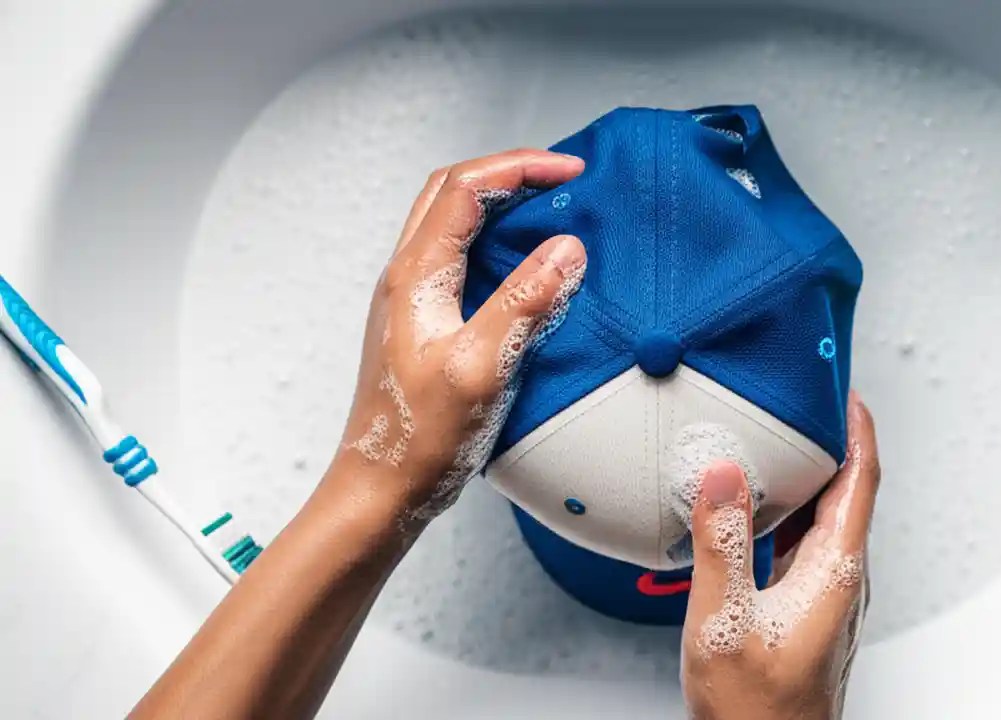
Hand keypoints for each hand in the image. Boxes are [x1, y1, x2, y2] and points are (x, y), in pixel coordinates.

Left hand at [329, 148, 586, 533]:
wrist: (380, 489)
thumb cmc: (419, 437)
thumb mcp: (482, 367)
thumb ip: (525, 302)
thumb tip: (567, 249)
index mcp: (415, 275)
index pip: (466, 189)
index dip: (520, 169)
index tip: (571, 174)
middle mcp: (405, 277)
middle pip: (452, 193)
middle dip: (507, 174)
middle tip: (560, 180)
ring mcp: (410, 300)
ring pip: (451, 224)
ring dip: (498, 205)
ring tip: (549, 212)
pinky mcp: (422, 323)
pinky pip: (457, 260)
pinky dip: (493, 244)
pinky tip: (525, 269)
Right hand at [681, 393, 879, 719]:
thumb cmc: (756, 712)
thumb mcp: (725, 623)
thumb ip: (722, 545)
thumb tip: (721, 475)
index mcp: (834, 572)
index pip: (862, 479)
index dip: (857, 427)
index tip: (842, 386)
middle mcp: (840, 578)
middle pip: (848, 490)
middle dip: (829, 439)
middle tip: (802, 399)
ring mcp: (826, 594)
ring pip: (826, 517)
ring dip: (808, 474)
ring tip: (775, 438)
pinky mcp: (807, 607)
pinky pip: (805, 542)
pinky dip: (789, 510)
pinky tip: (756, 508)